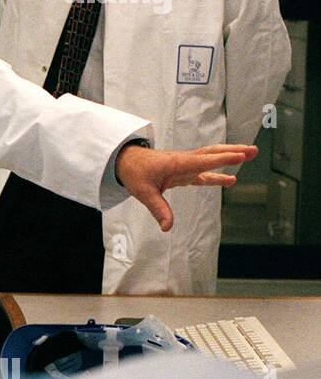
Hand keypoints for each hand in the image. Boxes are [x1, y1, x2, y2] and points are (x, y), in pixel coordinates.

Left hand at [116, 143, 256, 231]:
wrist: (125, 161)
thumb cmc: (134, 172)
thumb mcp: (144, 192)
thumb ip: (158, 209)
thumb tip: (167, 227)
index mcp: (177, 163)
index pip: (204, 161)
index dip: (223, 160)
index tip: (241, 157)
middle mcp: (184, 161)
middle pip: (212, 154)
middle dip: (233, 152)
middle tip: (253, 150)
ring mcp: (185, 165)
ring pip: (210, 158)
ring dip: (229, 157)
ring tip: (249, 155)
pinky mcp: (184, 171)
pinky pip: (204, 171)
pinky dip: (217, 174)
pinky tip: (230, 180)